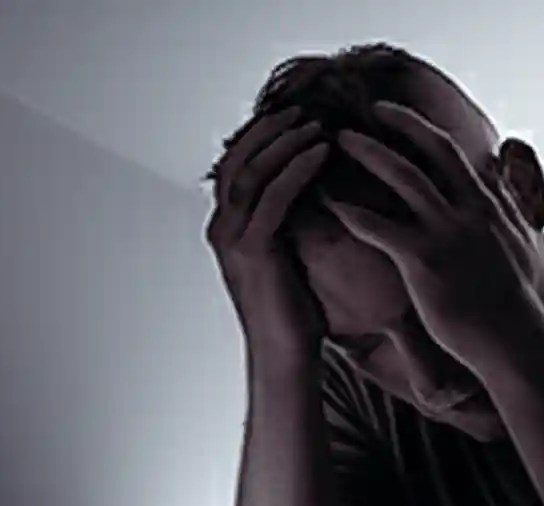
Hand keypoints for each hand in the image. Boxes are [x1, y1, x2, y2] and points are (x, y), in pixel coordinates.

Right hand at [205, 106, 329, 359]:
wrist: (286, 358)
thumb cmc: (294, 314)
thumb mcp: (287, 258)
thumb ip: (286, 225)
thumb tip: (311, 194)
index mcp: (227, 229)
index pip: (237, 166)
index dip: (261, 136)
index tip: (294, 116)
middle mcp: (222, 230)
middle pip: (239, 160)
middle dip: (271, 130)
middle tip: (304, 109)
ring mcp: (233, 240)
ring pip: (253, 172)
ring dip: (285, 142)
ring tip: (316, 123)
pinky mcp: (254, 252)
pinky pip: (273, 197)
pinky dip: (297, 169)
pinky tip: (321, 152)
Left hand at [320, 100, 543, 368]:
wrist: (513, 340)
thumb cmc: (513, 303)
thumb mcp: (521, 244)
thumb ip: (508, 206)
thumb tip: (501, 178)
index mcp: (487, 205)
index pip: (452, 152)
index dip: (421, 128)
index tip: (394, 113)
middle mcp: (469, 209)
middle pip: (432, 148)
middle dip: (398, 123)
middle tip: (367, 109)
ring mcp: (447, 232)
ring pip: (404, 176)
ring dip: (368, 151)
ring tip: (338, 140)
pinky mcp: (425, 260)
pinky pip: (379, 226)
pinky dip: (351, 210)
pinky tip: (328, 202)